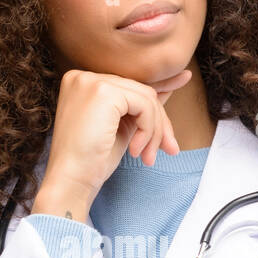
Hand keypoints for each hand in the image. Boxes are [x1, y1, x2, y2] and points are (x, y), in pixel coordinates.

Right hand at [35, 68, 190, 220]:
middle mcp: (83, 76)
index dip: (160, 88)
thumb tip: (172, 86)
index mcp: (83, 83)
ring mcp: (92, 82)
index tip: (186, 78)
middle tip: (169, 150)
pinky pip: (145, 105)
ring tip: (146, 156)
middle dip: (159, 123)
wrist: (71, 181)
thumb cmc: (91, 161)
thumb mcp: (122, 127)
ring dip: (154, 131)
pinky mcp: (104, 92)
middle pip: (141, 91)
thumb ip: (142, 106)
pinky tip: (135, 150)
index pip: (130, 85)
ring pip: (146, 98)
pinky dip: (148, 130)